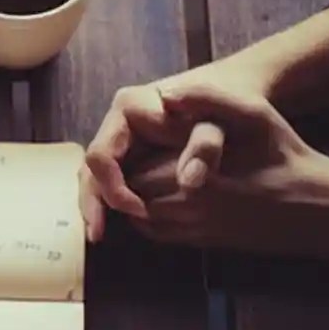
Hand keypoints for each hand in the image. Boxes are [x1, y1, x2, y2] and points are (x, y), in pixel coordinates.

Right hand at [83, 71, 238, 240]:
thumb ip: (206, 145)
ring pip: (95, 175)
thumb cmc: (230, 105)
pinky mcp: (129, 153)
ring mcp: (121, 138)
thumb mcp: (226, 119)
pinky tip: (109, 228)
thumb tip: (188, 181)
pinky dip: (108, 203)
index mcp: (130, 107)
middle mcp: (118, 122)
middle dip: (94, 201)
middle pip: (92, 166)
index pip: (103, 155)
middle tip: (98, 235)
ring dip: (95, 206)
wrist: (236, 92)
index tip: (142, 210)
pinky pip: (110, 179)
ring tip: (97, 237)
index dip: (115, 188)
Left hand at [116, 82, 328, 255]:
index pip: (133, 169)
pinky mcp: (202, 244)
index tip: (143, 135)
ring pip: (140, 217)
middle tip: (141, 150)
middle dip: (131, 174)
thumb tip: (166, 96)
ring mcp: (193, 232)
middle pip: (133, 193)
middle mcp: (186, 210)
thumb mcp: (255, 116)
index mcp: (193, 177)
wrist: (317, 209)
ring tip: (150, 169)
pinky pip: (158, 234)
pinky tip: (163, 193)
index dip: (133, 151)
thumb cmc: (287, 158)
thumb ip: (209, 99)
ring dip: (137, 196)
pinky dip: (149, 216)